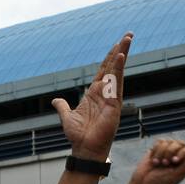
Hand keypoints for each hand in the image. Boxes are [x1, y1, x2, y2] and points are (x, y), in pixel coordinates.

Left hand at [52, 32, 131, 160]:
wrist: (84, 149)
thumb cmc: (78, 136)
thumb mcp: (67, 117)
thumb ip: (62, 107)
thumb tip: (56, 100)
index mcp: (94, 94)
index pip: (104, 70)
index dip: (109, 57)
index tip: (116, 43)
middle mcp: (105, 93)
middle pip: (113, 66)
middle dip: (120, 50)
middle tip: (128, 34)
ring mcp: (111, 97)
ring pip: (117, 71)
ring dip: (122, 54)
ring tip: (128, 38)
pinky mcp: (114, 104)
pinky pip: (116, 83)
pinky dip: (118, 69)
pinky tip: (121, 57)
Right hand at [130, 138, 184, 183]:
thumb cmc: (161, 182)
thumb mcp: (176, 175)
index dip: (182, 152)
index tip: (174, 161)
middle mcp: (178, 155)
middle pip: (179, 143)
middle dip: (170, 152)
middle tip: (165, 164)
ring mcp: (167, 151)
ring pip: (168, 141)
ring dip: (161, 153)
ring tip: (157, 164)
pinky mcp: (157, 149)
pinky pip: (159, 141)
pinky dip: (155, 151)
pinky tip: (153, 160)